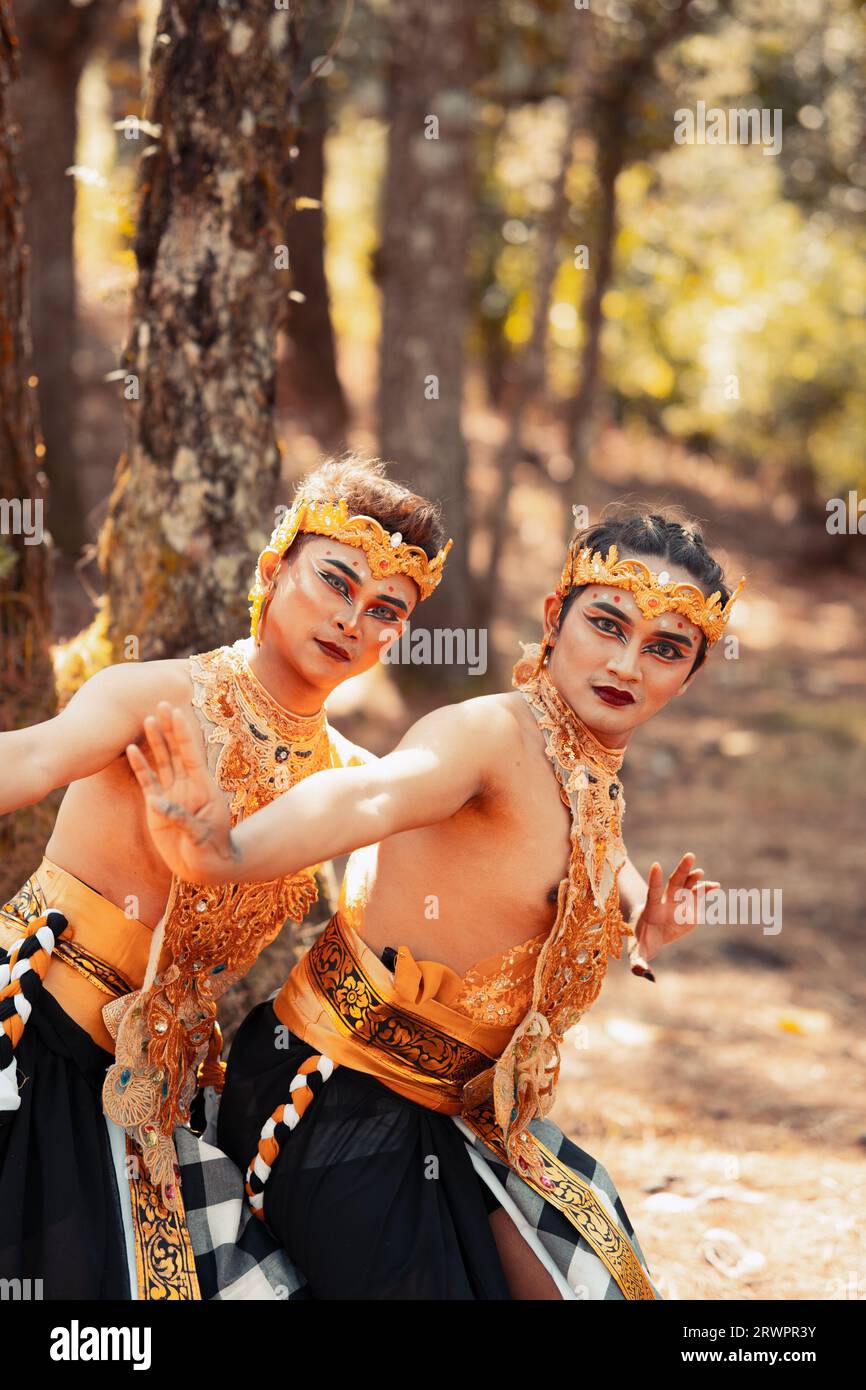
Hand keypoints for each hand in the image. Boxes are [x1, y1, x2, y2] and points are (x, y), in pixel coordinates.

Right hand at [126, 702, 234, 882]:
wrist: (205, 868)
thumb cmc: (211, 852)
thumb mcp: (202, 836)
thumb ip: (183, 818)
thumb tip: (158, 803)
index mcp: (204, 787)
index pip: (192, 754)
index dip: (184, 734)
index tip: (177, 712)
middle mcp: (188, 785)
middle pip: (177, 751)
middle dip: (169, 729)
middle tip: (161, 704)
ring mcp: (172, 793)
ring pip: (162, 761)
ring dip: (154, 741)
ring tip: (146, 720)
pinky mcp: (157, 806)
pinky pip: (148, 781)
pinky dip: (140, 766)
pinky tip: (132, 749)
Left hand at [629, 852, 718, 971]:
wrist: (650, 933)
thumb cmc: (641, 942)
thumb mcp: (637, 952)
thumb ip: (638, 961)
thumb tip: (643, 973)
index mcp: (652, 910)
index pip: (653, 892)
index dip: (655, 880)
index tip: (656, 866)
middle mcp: (666, 902)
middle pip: (673, 883)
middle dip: (681, 870)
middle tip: (690, 856)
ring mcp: (679, 902)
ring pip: (687, 885)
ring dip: (693, 876)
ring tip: (700, 870)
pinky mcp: (690, 906)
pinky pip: (698, 894)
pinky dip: (706, 889)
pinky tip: (715, 886)